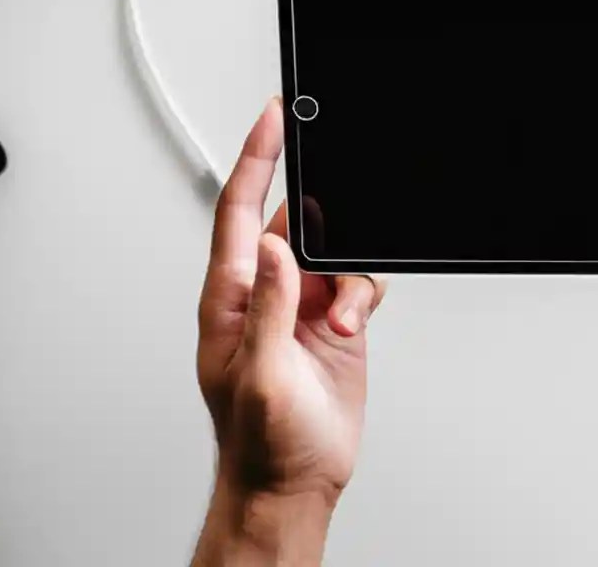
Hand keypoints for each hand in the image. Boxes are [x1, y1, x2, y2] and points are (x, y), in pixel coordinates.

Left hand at [193, 98, 385, 565]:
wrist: (296, 481)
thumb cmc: (262, 442)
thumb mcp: (262, 373)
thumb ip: (267, 306)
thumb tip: (272, 246)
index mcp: (231, 298)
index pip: (240, 213)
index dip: (255, 159)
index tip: (274, 116)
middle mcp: (266, 295)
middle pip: (297, 223)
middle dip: (326, 219)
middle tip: (339, 230)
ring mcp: (301, 308)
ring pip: (337, 253)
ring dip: (351, 277)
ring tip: (345, 318)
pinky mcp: (335, 324)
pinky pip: (359, 282)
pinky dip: (365, 295)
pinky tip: (355, 324)